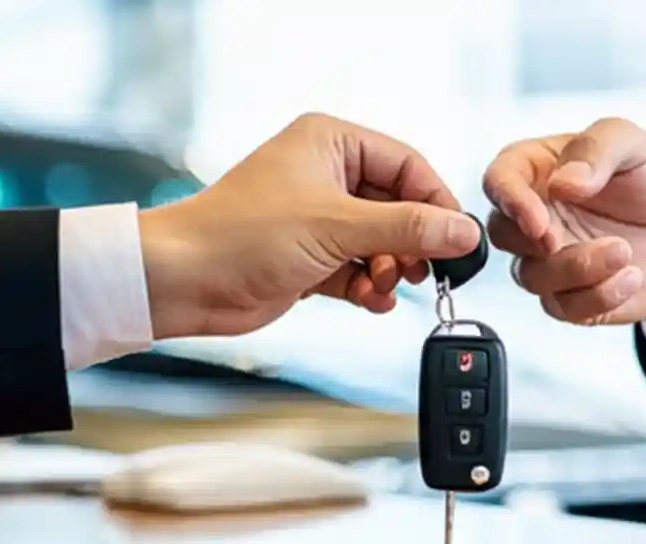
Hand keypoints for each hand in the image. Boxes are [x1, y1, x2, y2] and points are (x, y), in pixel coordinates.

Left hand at [137, 113, 480, 337]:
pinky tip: (370, 300)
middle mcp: (326, 174)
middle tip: (420, 270)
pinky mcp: (311, 256)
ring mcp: (319, 217)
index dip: (435, 203)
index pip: (407, 165)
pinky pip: (359, 268)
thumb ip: (407, 229)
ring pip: (380, 242)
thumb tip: (461, 231)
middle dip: (409, 244)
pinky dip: (368, 286)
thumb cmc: (241, 235)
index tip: (455, 238)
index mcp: (330, 142)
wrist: (184, 282)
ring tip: (381, 286)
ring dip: (388, 270)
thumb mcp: (338, 226)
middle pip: (398, 207)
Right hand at [482, 117, 645, 337]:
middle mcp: (535, 215)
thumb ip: (597, 148)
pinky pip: (565, 307)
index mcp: (537, 169)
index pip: (498, 181)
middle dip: (536, 243)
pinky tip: (631, 276)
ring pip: (532, 277)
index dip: (509, 201)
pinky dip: (599, 295)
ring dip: (578, 269)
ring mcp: (548, 259)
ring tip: (624, 250)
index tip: (538, 220)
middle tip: (569, 237)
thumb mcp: (635, 144)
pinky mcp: (569, 296)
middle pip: (502, 234)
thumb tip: (563, 182)